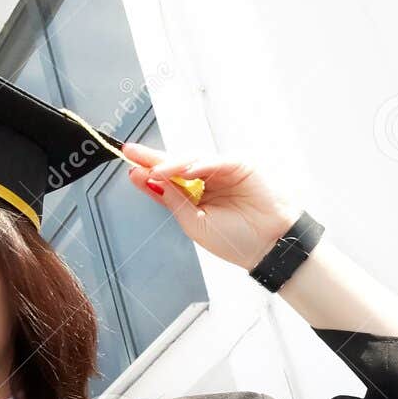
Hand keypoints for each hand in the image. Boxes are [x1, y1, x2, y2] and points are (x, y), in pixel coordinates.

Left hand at [121, 139, 302, 271]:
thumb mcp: (194, 224)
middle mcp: (206, 180)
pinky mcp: (240, 165)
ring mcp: (222, 171)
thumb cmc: (235, 240)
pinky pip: (216, 161)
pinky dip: (201, 164)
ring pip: (192, 160)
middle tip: (130, 152)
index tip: (129, 169)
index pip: (167, 182)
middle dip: (152, 158)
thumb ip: (174, 201)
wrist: (269, 247)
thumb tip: (151, 181)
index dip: (148, 175)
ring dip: (172, 163)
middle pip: (175, 165)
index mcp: (195, 196)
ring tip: (155, 170)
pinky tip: (187, 170)